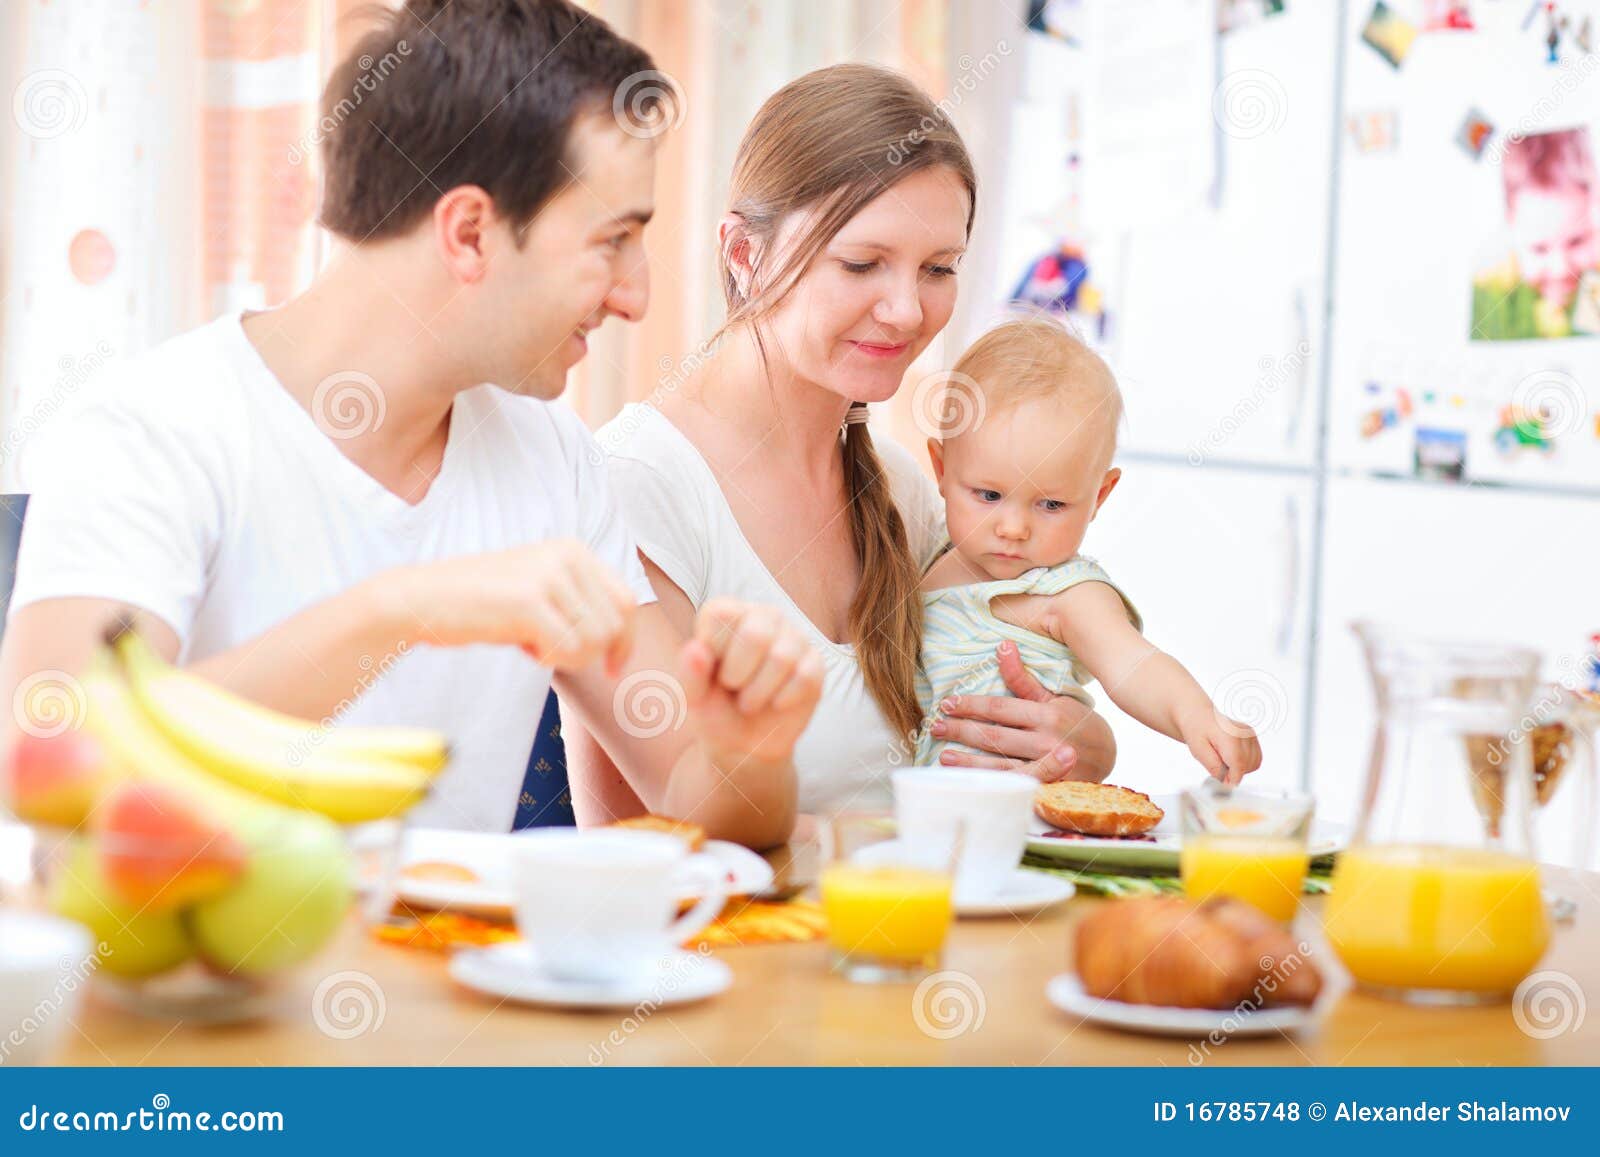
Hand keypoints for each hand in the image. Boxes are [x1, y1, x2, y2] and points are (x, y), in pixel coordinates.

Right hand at [384, 540, 637, 672]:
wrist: (422, 599)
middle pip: (615, 626)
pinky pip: (569, 650)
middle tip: (548, 649)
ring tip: (531, 643)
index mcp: (573, 550)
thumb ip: (578, 604)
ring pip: (595, 641)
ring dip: (566, 657)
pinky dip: (550, 660)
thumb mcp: (540, 590)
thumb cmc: (481, 604)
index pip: (626, 601)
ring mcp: (550, 576)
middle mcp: (568, 556)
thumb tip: (621, 642)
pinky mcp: (530, 601)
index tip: (611, 668)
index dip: (625, 642)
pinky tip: (522, 647)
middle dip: (588, 653)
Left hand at [679, 599, 822, 763]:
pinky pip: (805, 678)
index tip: (712, 670)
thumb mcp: (694, 697)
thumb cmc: (715, 709)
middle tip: (733, 688)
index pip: (721, 614)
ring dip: (759, 693)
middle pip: (755, 634)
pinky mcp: (815, 662)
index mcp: (727, 614)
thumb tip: (696, 649)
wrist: (744, 742)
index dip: (714, 651)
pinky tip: (775, 704)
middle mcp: (763, 616)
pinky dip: (784, 700)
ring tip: (750, 701)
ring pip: (782, 658)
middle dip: (738, 675)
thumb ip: (690, 672)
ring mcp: (793, 637)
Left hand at [928, 641, 1113, 782]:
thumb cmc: (1077, 722)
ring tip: (943, 755)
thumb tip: (1002, 644)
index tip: (948, 703)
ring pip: (1000, 764)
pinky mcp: (1047, 788)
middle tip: (936, 726)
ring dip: (969, 761)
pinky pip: (1012, 784)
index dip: (971, 706)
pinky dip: (989, 782)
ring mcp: (1046, 767)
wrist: (1109, 756)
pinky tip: (970, 779)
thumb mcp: (1053, 697)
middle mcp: (1046, 741)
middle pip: (995, 736)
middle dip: (962, 730)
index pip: (1000, 709)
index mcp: (1046, 714)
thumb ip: (1022, 677)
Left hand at [1178, 705, 1261, 785]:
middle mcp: (1244, 733)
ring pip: (1254, 764)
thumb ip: (1214, 767)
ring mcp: (1250, 733)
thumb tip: (1228, 783)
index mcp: (1230, 735)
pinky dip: (1245, 763)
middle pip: (1247, 766)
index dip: (1232, 779)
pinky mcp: (1253, 736)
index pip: (1239, 765)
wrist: (1198, 715)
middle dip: (1233, 773)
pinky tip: (1231, 758)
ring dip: (1240, 768)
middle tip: (1218, 767)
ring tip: (1224, 760)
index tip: (1224, 786)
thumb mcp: (1198, 751)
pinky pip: (1256, 758)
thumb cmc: (1196, 729)